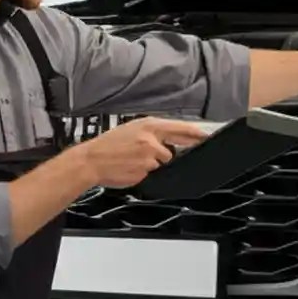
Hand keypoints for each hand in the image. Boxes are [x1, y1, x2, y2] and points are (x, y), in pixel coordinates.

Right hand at [74, 117, 209, 187]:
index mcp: (148, 125)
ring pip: (161, 164)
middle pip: (172, 150)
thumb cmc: (108, 145)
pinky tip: (130, 168)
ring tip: (132, 161)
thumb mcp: (131, 129)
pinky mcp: (145, 171)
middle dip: (165, 155)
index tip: (206, 136)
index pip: (179, 129)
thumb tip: (169, 142)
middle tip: (151, 154)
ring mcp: (149, 156)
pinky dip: (144, 173)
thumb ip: (152, 133)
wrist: (91, 160)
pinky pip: (152, 173)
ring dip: (152, 165)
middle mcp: (151, 139)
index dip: (195, 134)